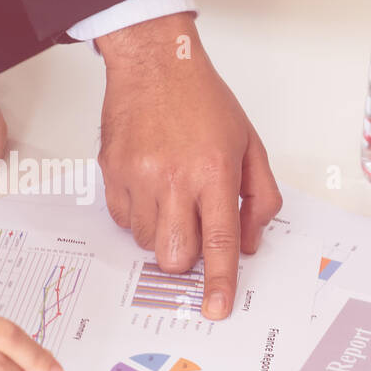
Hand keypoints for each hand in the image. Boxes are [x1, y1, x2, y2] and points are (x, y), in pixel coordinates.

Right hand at [97, 13, 281, 320]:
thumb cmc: (202, 101)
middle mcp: (173, 178)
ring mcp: (137, 177)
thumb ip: (259, 198)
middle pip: (175, 255)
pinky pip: (123, 221)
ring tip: (173, 199)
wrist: (154, 63)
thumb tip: (250, 242)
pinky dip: (140, 217)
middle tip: (195, 231)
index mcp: (213, 172)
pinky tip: (152, 189)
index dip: (220, 282)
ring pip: (147, 242)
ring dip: (164, 235)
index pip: (219, 243)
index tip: (218, 308)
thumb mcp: (251, 146)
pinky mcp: (111, 173)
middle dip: (187, 258)